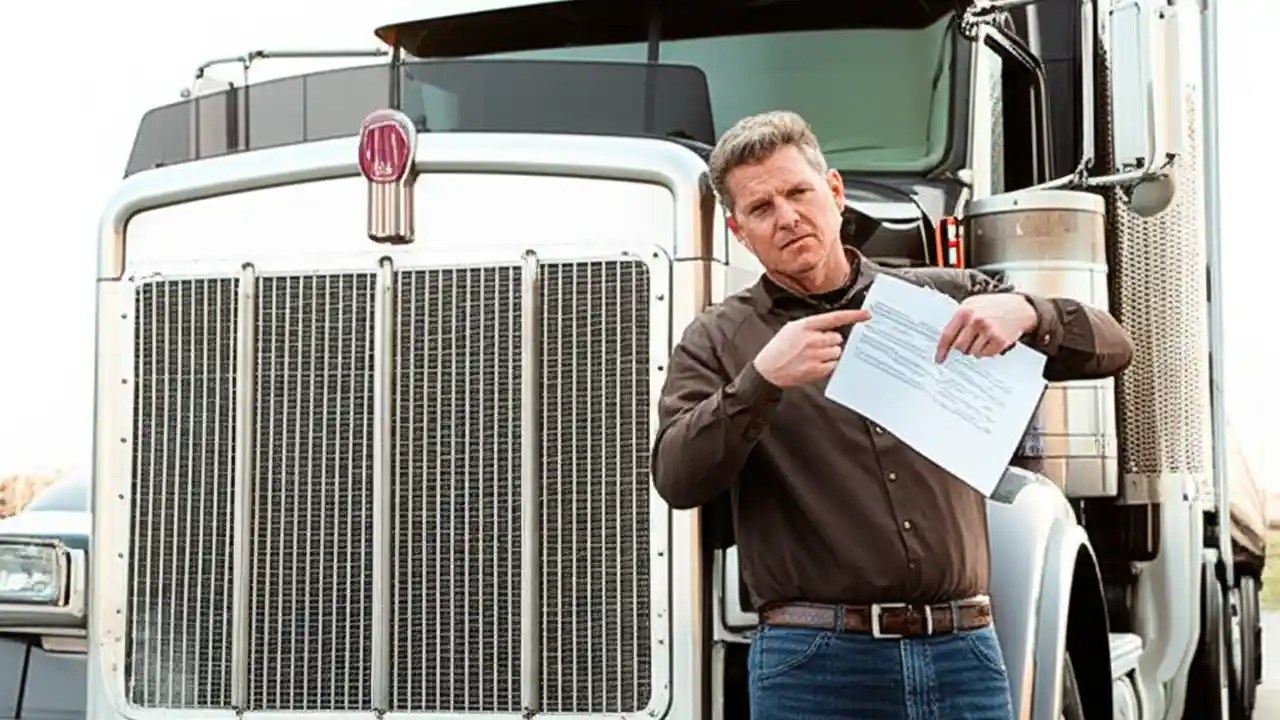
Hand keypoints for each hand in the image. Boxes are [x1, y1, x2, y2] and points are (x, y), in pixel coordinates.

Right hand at [754, 309, 870, 387]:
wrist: (767, 370)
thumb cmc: (778, 349)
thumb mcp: (791, 329)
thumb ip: (812, 326)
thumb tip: (831, 327)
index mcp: (805, 326)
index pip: (835, 318)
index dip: (853, 316)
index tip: (866, 315)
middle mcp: (812, 339)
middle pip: (837, 338)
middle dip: (831, 342)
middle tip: (817, 346)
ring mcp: (815, 355)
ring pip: (837, 352)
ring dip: (830, 354)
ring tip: (813, 356)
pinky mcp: (816, 370)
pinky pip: (833, 365)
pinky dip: (827, 365)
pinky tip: (814, 364)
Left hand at [935, 293, 1036, 362]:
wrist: (1019, 307)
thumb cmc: (993, 306)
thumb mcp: (972, 304)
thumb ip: (958, 320)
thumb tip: (946, 340)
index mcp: (965, 311)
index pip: (947, 335)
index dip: (941, 350)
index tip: (939, 359)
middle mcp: (976, 321)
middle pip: (959, 347)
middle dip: (961, 349)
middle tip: (967, 344)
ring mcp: (989, 331)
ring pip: (972, 353)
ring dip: (975, 350)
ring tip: (982, 338)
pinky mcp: (1000, 341)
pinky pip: (986, 355)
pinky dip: (986, 351)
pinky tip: (990, 341)